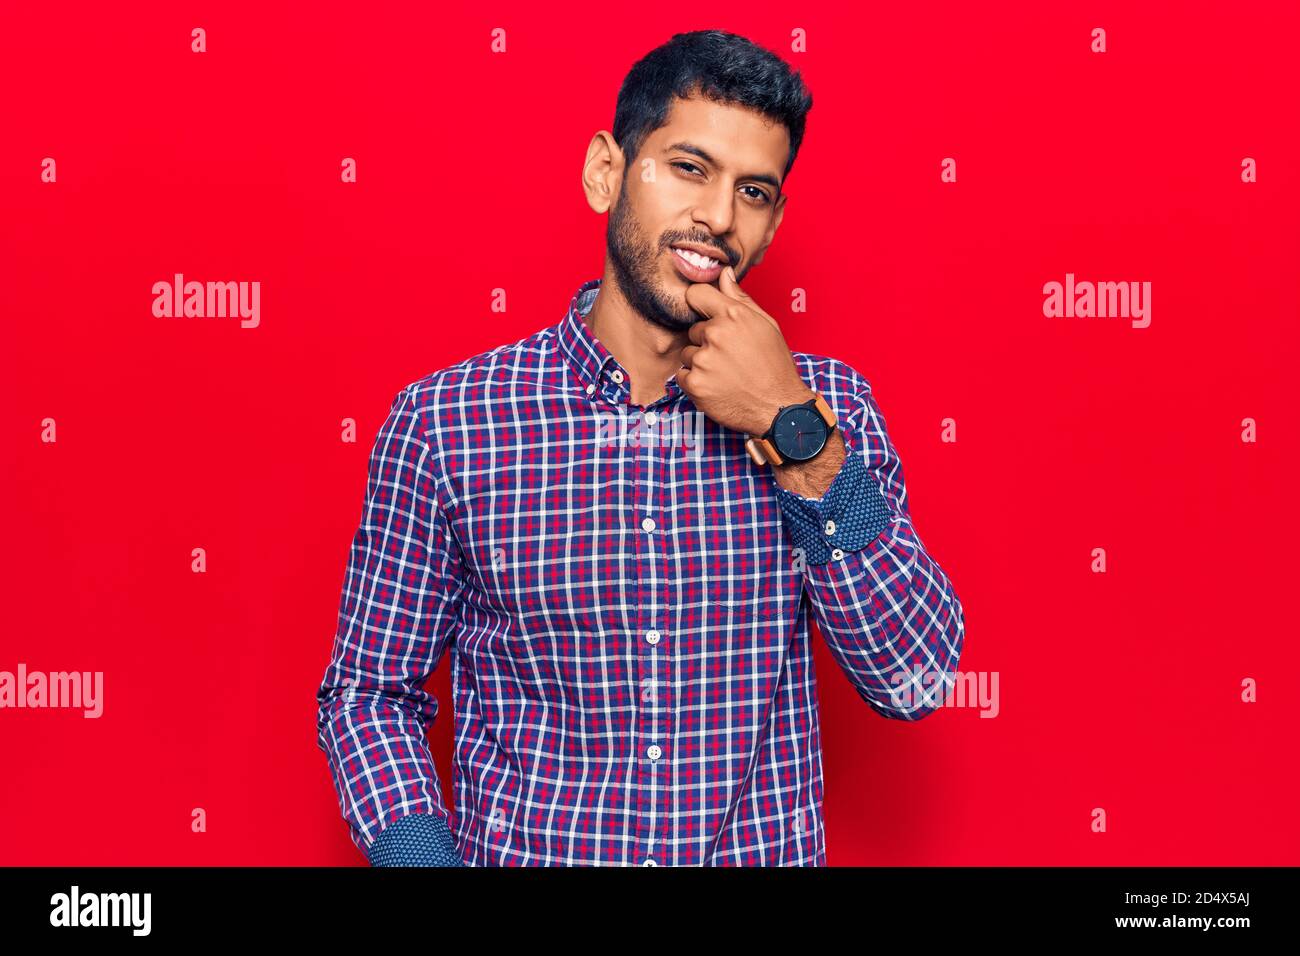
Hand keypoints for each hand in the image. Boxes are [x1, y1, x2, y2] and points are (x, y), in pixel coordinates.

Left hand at [675, 267, 813, 435]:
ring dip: (700, 363)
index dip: (699, 304)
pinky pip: (683, 375)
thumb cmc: (775, 366)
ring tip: (725, 374)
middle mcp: (716, 334)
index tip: (705, 315)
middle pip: (693, 330)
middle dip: (706, 342)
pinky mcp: (695, 383)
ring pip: (688, 354)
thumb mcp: (765, 325)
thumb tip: (723, 273)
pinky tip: (717, 386)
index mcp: (733, 315)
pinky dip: (695, 382)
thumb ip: (740, 299)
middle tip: (730, 357)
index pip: (696, 294)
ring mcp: (703, 360)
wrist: (779, 407)